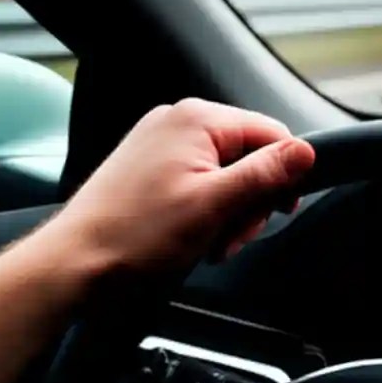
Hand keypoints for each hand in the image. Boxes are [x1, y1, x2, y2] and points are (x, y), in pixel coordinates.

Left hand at [47, 98, 316, 276]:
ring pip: (226, 173)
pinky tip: (194, 236)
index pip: (271, 134)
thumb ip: (265, 173)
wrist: (76, 263)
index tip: (279, 210)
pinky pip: (199, 182)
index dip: (283, 175)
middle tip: (233, 234)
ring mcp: (161, 143)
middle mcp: (177, 121)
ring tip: (209, 240)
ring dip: (229, 211)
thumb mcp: (215, 204)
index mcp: (197, 119)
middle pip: (249, 155)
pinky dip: (206, 211)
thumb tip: (306, 150)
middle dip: (250, 200)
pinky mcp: (150, 166)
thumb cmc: (136, 235)